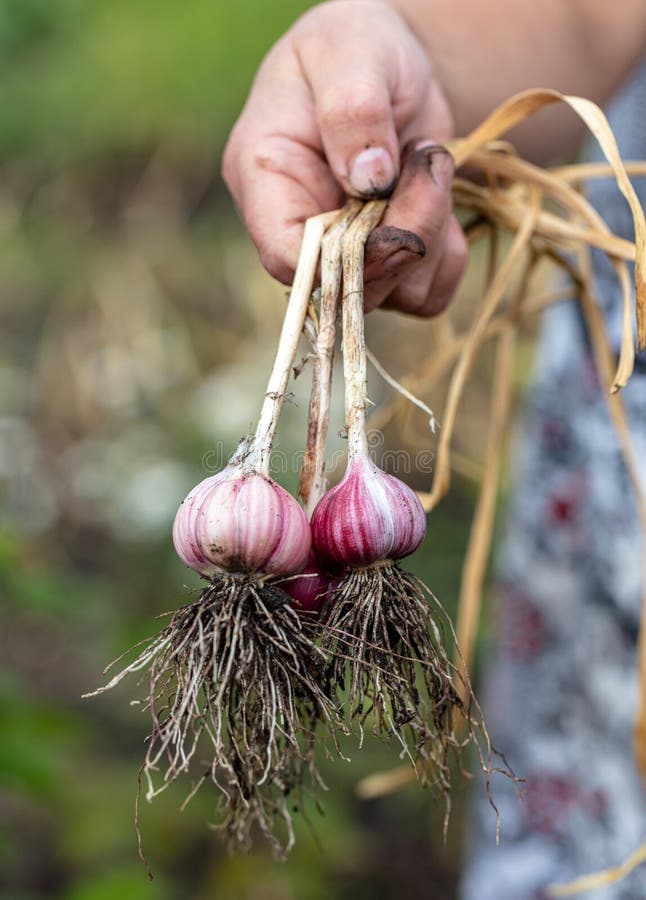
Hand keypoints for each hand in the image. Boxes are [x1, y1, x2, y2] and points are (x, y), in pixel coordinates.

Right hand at [222, 0, 466, 316]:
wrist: (393, 63)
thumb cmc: (353, 47)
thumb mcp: (348, 51)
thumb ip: (352, 110)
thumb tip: (369, 178)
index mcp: (265, 180)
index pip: (286, 257)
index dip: (339, 255)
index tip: (384, 199)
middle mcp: (301, 230)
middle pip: (350, 283)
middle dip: (404, 230)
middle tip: (426, 159)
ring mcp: (347, 256)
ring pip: (396, 292)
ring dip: (432, 234)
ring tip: (428, 162)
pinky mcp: (388, 265)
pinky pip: (426, 295)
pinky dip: (448, 254)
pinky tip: (440, 196)